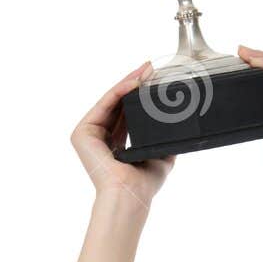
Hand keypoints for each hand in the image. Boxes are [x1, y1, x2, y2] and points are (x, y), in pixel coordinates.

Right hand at [70, 63, 176, 213]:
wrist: (131, 194)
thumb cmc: (144, 184)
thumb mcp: (160, 157)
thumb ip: (164, 141)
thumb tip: (180, 126)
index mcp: (115, 146)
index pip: (126, 114)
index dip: (139, 95)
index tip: (153, 79)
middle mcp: (100, 138)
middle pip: (118, 103)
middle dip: (134, 84)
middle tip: (151, 67)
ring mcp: (89, 134)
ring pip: (111, 101)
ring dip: (129, 83)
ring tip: (146, 70)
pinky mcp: (82, 132)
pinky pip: (105, 104)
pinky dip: (120, 91)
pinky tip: (135, 82)